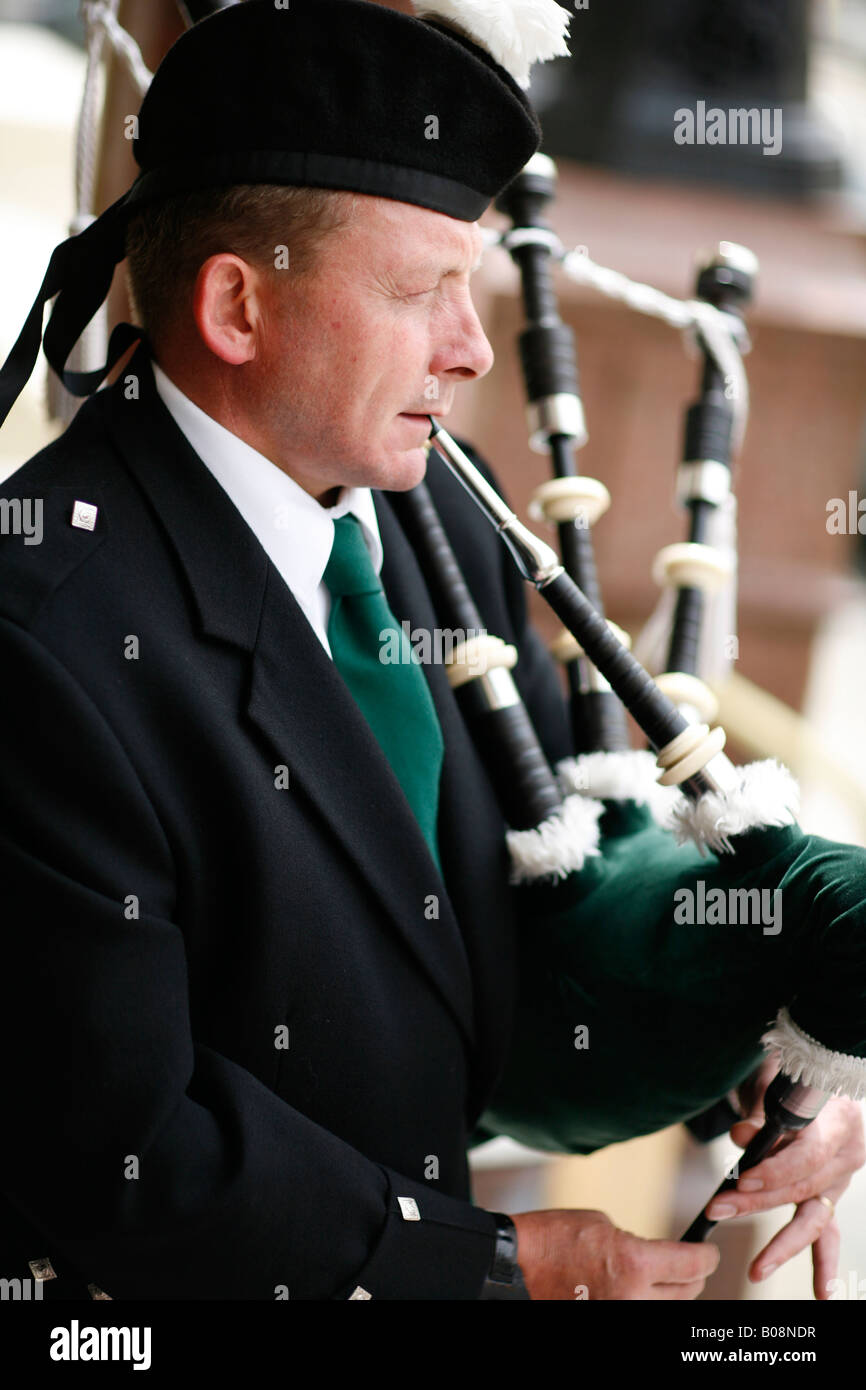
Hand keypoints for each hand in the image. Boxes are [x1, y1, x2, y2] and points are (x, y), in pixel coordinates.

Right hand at [511, 1209, 719, 1299]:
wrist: (516, 1266)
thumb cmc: (554, 1237)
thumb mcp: (602, 1224)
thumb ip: (635, 1243)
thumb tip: (654, 1256)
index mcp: (635, 1263)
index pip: (692, 1266)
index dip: (707, 1256)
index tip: (709, 1249)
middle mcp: (634, 1298)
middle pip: (687, 1293)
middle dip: (694, 1275)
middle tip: (691, 1262)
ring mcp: (621, 1315)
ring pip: (665, 1308)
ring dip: (669, 1293)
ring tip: (663, 1276)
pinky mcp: (608, 1322)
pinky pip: (640, 1312)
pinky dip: (644, 1301)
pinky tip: (637, 1289)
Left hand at [704, 1057, 865, 1297]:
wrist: (811, 1078)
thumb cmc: (791, 1079)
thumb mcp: (773, 1084)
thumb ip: (760, 1114)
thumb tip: (743, 1137)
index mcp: (839, 1123)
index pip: (808, 1156)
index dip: (775, 1170)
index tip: (743, 1179)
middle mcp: (846, 1154)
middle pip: (802, 1189)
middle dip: (756, 1203)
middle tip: (720, 1209)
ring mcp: (840, 1179)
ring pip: (814, 1218)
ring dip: (783, 1245)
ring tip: (758, 1269)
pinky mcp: (829, 1195)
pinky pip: (827, 1232)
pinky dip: (823, 1261)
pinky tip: (822, 1290)